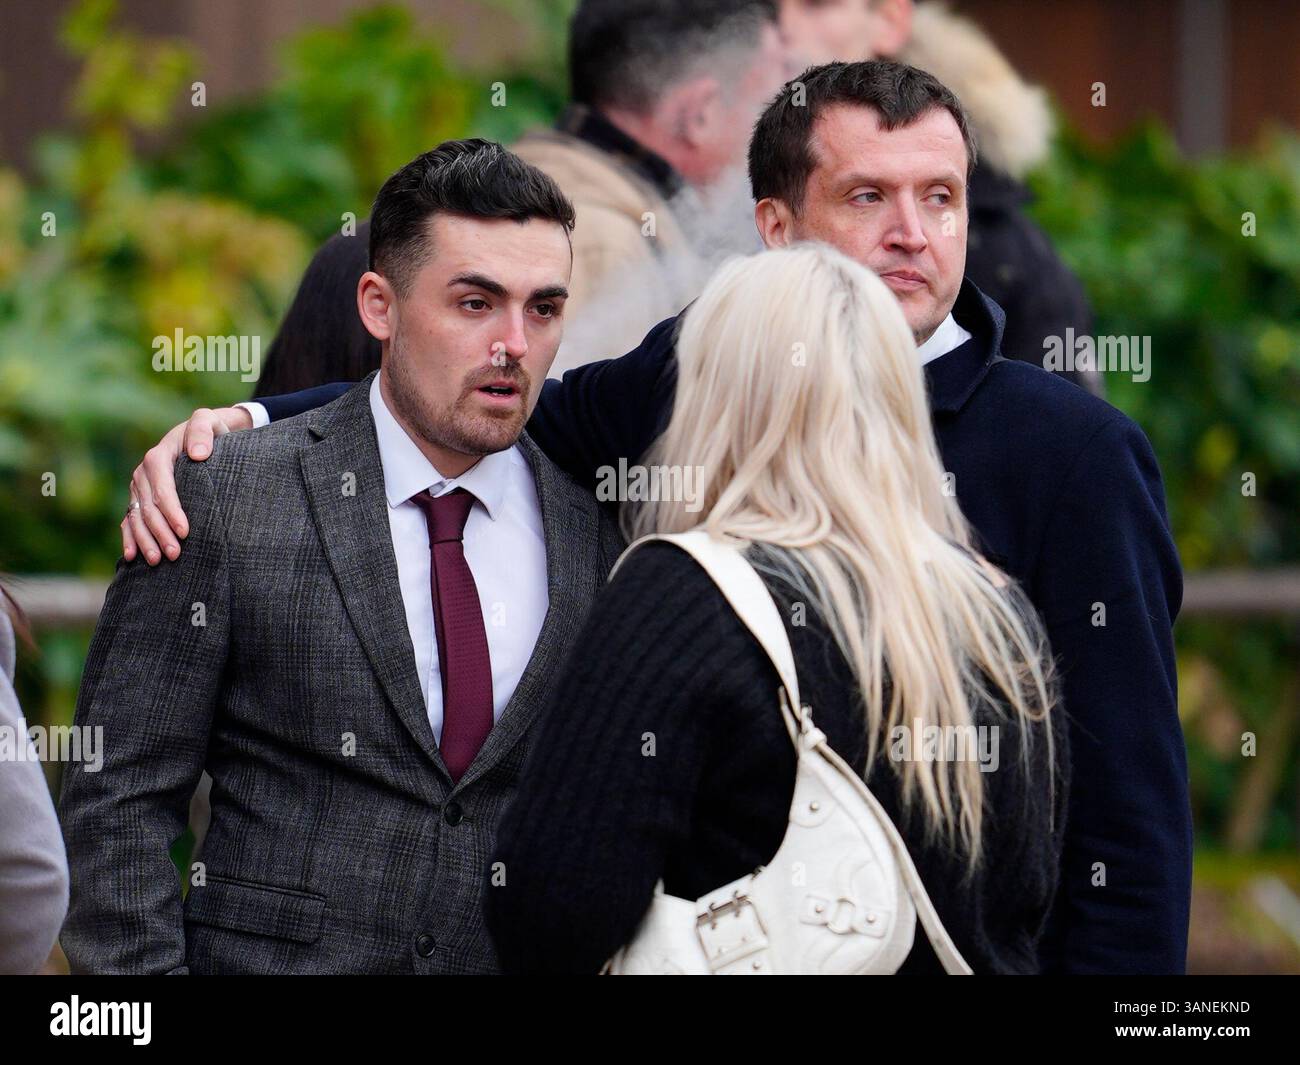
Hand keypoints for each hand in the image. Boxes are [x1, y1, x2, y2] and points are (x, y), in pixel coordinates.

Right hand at [122, 406, 251, 564]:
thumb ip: (203, 431)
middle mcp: (144, 472)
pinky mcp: (139, 497)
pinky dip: (130, 538)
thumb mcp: (208, 422)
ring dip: (145, 540)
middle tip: (176, 554)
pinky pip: (130, 519)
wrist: (204, 432)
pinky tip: (131, 557)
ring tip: (156, 561)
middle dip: (160, 533)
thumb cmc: (210, 429)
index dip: (172, 511)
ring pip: (138, 517)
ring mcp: (139, 486)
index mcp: (159, 456)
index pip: (163, 488)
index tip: (186, 531)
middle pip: (149, 507)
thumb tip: (197, 454)